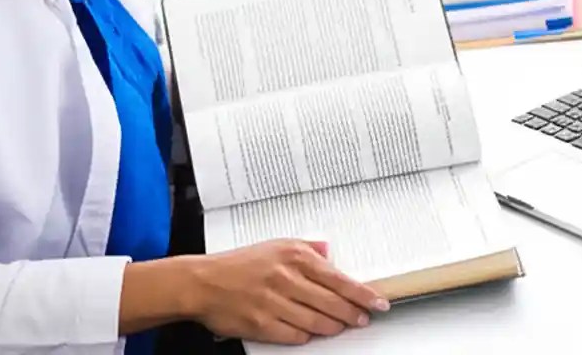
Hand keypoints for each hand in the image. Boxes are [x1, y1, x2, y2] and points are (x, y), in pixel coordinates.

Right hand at [188, 239, 389, 344]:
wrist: (202, 282)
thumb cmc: (238, 264)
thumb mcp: (274, 245)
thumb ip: (305, 247)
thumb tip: (329, 251)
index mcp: (293, 256)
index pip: (339, 279)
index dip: (363, 294)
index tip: (378, 302)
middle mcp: (286, 278)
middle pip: (333, 303)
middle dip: (354, 314)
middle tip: (363, 318)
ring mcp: (275, 302)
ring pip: (319, 322)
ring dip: (334, 327)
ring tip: (340, 326)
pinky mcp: (263, 324)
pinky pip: (297, 335)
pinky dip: (308, 335)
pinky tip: (311, 331)